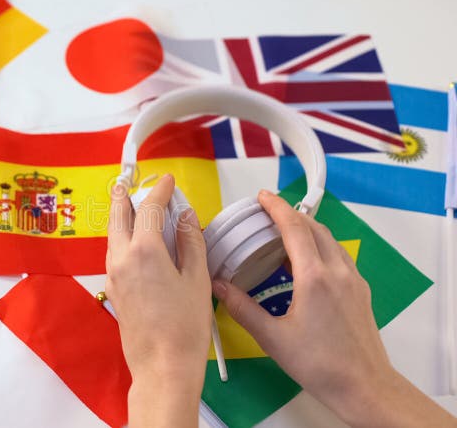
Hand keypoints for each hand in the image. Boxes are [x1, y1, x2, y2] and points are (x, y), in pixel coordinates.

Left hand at [106, 174, 210, 427]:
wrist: (162, 367)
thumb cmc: (185, 326)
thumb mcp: (197, 279)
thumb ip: (190, 242)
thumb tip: (186, 217)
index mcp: (144, 251)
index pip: (149, 208)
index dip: (160, 191)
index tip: (168, 181)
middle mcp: (121, 259)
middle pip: (118, 217)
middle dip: (124, 197)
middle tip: (127, 182)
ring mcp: (113, 276)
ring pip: (112, 236)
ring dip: (120, 217)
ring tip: (127, 205)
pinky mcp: (113, 291)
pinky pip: (113, 254)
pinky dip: (121, 238)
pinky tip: (132, 241)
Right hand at [212, 190, 456, 426]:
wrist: (364, 386)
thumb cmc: (322, 366)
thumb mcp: (273, 338)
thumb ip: (242, 308)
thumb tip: (219, 287)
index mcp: (315, 278)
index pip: (295, 228)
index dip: (276, 208)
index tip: (262, 197)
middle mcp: (337, 272)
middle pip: (314, 228)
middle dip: (289, 215)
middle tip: (266, 213)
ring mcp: (352, 280)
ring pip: (329, 240)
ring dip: (306, 229)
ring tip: (282, 234)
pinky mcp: (359, 291)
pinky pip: (337, 256)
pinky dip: (318, 247)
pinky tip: (304, 262)